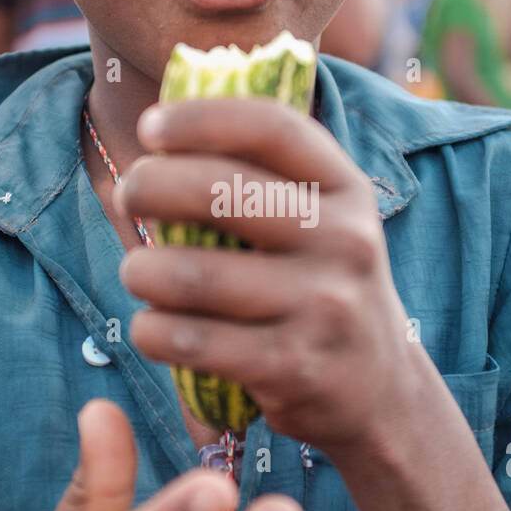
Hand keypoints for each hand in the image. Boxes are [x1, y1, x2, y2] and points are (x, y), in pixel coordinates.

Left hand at [116, 97, 413, 455]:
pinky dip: (151, 332)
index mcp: (347, 190)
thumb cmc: (323, 288)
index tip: (150, 128)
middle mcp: (343, 240)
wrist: (382, 392)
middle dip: (150, 186)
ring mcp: (322, 306)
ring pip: (192, 274)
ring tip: (137, 273)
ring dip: (140, 270)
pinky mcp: (292, 367)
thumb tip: (162, 139)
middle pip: (218, 191)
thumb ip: (266, 179)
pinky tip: (151, 328)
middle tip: (128, 196)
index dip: (200, 118)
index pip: (271, 127)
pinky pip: (191, 340)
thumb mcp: (325, 222)